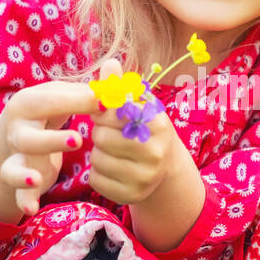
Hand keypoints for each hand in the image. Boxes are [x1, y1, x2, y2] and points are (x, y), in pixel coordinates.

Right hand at [0, 78, 100, 225]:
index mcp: (28, 103)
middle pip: (28, 138)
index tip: (105, 103)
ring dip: (25, 174)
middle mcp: (17, 131)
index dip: (77, 100)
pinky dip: (24, 200)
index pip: (49, 100)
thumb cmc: (52, 106)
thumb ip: (89, 93)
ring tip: (38, 178)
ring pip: (13, 168)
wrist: (21, 127)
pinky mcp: (21, 178)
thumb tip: (117, 92)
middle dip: (51, 141)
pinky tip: (31, 210)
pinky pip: (17, 193)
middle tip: (79, 140)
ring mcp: (17, 157)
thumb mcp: (67, 94)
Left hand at [86, 58, 183, 207]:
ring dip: (98, 153)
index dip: (104, 111)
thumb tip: (110, 64)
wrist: (164, 168)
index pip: (114, 112)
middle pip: (101, 137)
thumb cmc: (145, 129)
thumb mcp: (137, 105)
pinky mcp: (130, 196)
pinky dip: (97, 173)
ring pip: (96, 159)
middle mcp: (156, 153)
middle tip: (111, 134)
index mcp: (158, 124)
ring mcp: (145, 178)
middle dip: (100, 133)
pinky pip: (95, 180)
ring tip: (112, 151)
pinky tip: (111, 168)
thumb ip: (120, 86)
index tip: (109, 113)